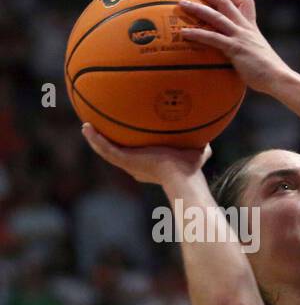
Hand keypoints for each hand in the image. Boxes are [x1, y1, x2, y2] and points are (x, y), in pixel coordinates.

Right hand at [81, 124, 210, 186]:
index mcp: (149, 165)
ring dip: (95, 140)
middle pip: (119, 154)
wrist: (182, 177)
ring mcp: (129, 165)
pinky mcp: (125, 162)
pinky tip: (86, 128)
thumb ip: (200, 145)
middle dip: (108, 143)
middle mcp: (136, 167)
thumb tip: (209, 141)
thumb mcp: (196, 153)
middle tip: (99, 131)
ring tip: (86, 127)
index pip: (136, 157)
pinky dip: (95, 139)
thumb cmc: (191, 169)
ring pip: (107, 152)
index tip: (125, 140)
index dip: (129, 149)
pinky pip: (106, 149)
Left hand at [175, 0, 293, 93]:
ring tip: (181, 3)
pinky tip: (184, 34)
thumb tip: (240, 62)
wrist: (280, 79)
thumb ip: (248, 53)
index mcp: (252, 28)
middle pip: (224, 1)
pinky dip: (197, 34)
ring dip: (196, 8)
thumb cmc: (271, 74)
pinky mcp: (235, 48)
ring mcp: (240, 37)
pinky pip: (213, 38)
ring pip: (215, 16)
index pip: (244, 2)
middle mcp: (245, 28)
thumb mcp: (260, 56)